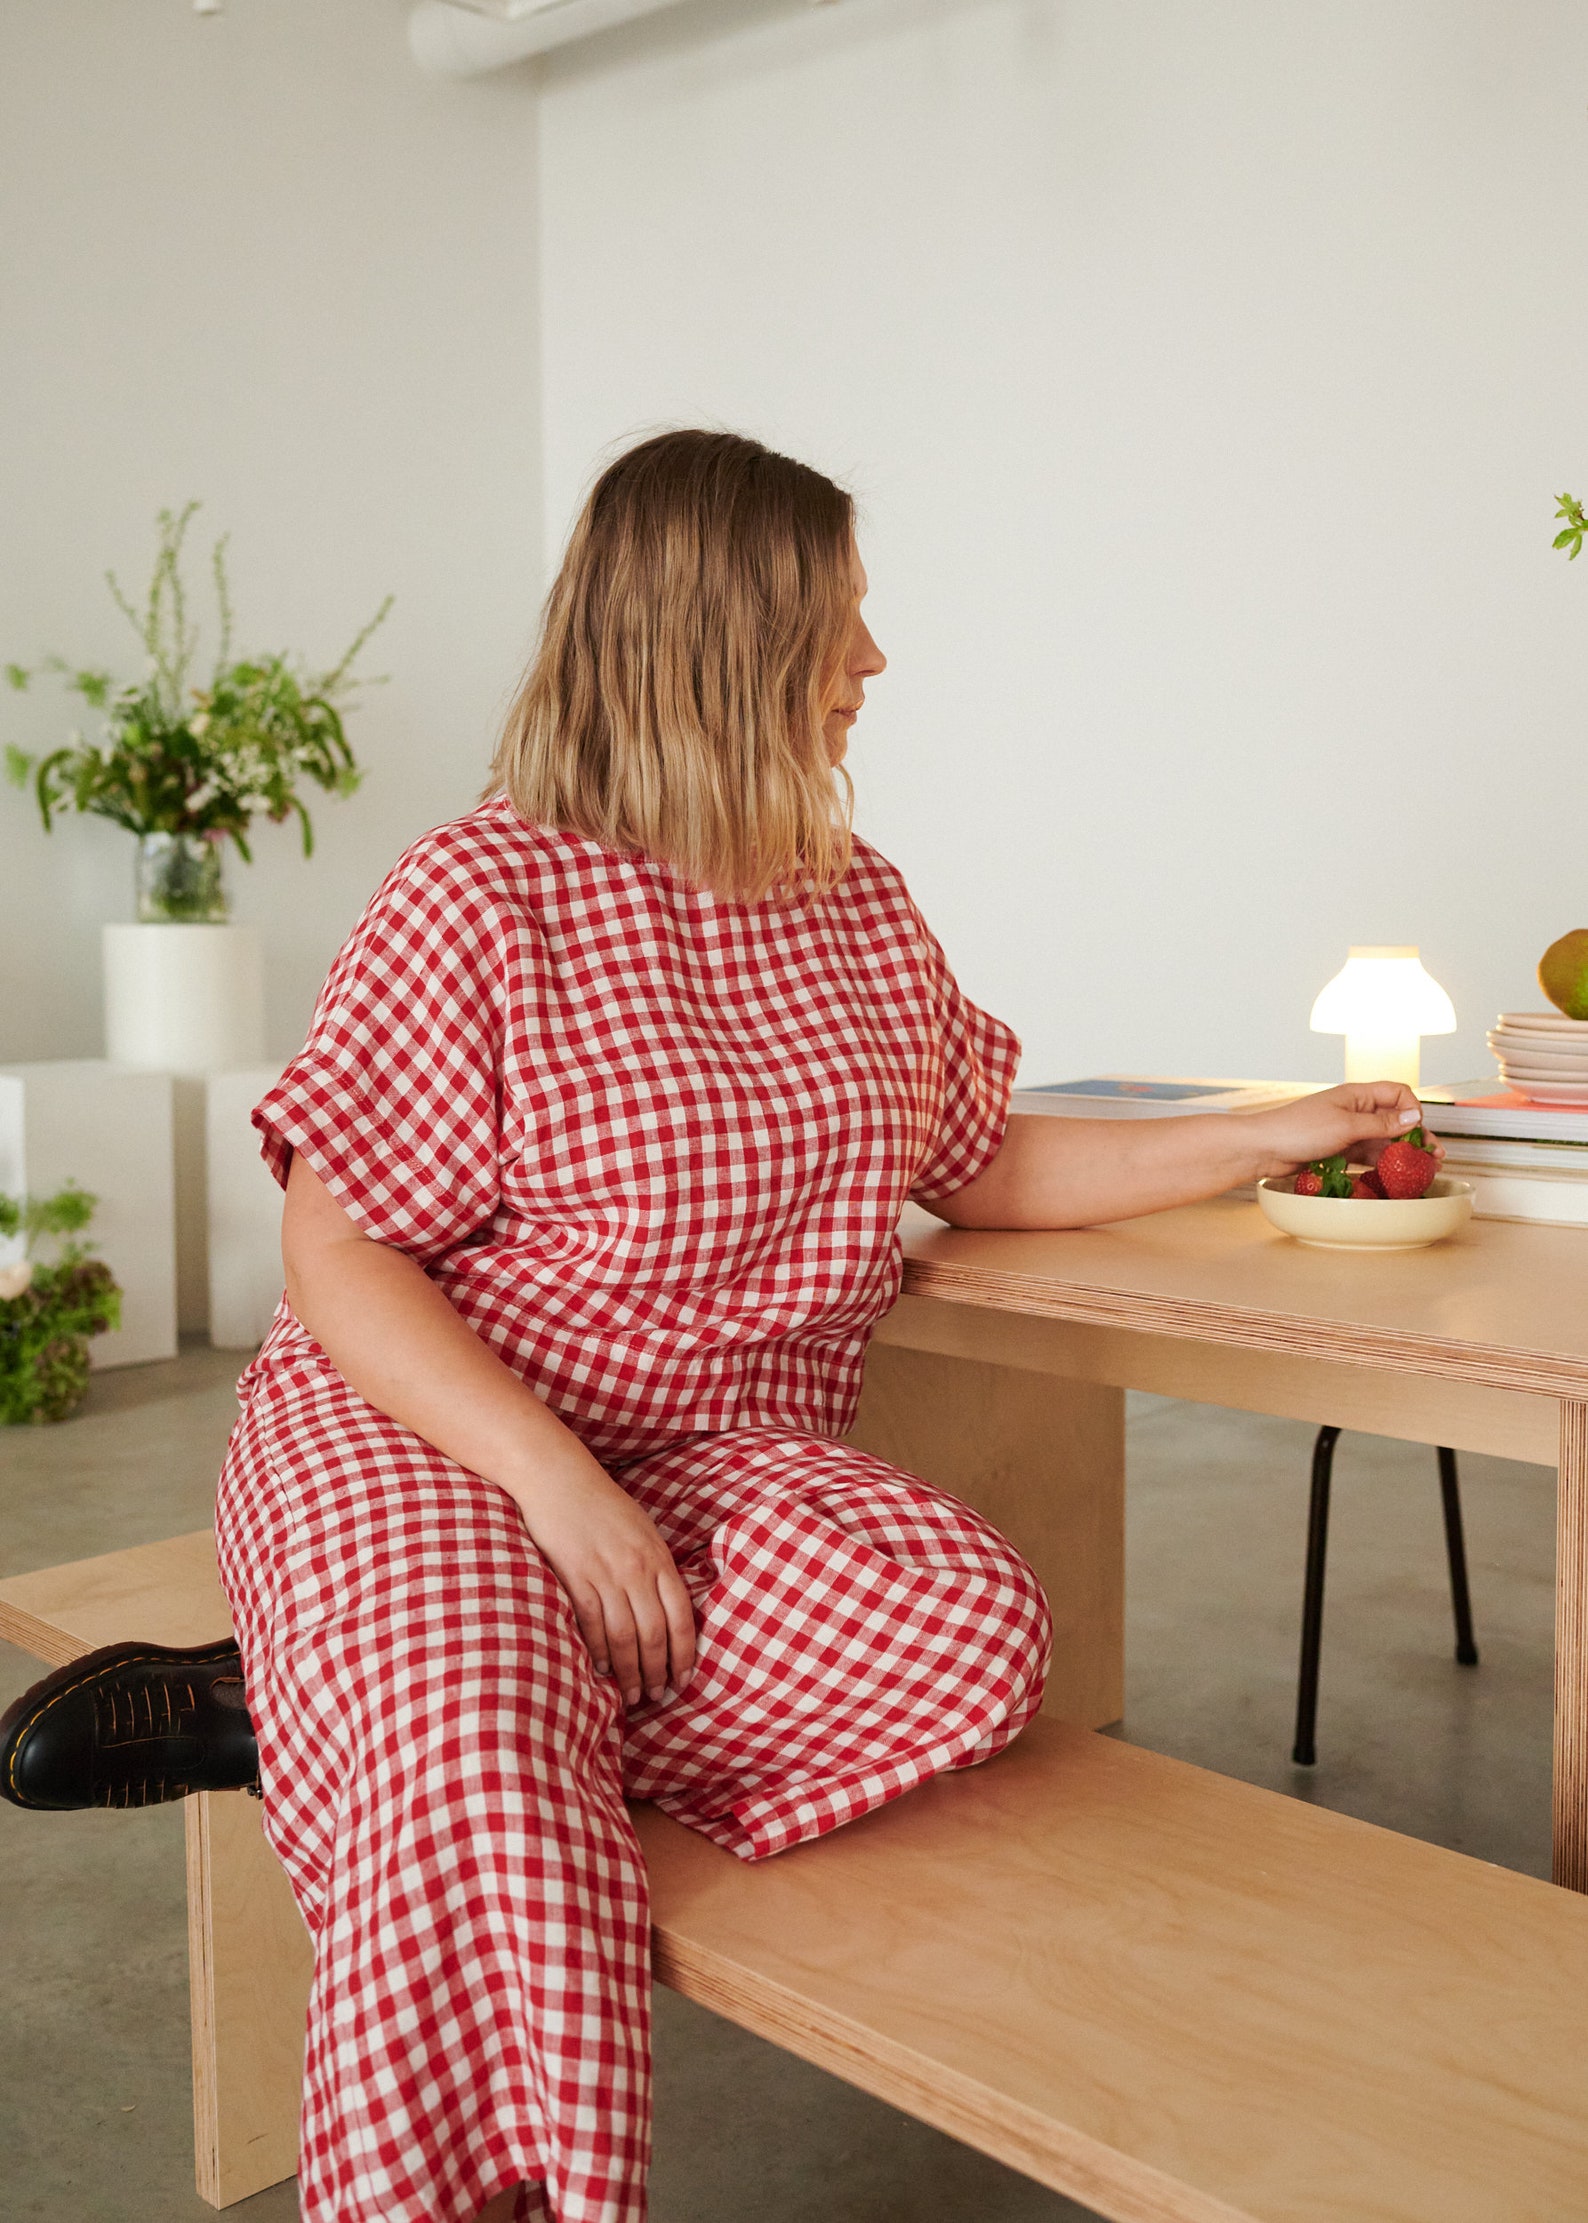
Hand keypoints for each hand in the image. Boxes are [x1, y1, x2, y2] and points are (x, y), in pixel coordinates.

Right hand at [508, 1454, 695, 1708]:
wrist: (558, 1477)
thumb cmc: (601, 1504)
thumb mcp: (642, 1530)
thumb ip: (656, 1566)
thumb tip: (668, 1606)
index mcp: (658, 1557)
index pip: (682, 1616)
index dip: (686, 1654)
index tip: (685, 1679)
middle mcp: (637, 1568)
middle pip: (655, 1633)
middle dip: (658, 1671)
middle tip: (657, 1696)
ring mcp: (606, 1573)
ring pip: (625, 1636)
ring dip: (630, 1671)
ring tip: (631, 1695)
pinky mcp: (575, 1576)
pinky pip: (591, 1624)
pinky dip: (599, 1652)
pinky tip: (602, 1669)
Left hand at [1242, 1083, 1443, 1179]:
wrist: (1264, 1149)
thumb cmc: (1298, 1129)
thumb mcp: (1345, 1126)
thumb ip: (1381, 1124)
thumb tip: (1414, 1117)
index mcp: (1357, 1094)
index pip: (1397, 1092)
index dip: (1412, 1109)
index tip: (1417, 1128)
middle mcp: (1355, 1110)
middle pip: (1395, 1119)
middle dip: (1416, 1136)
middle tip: (1435, 1156)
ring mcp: (1348, 1131)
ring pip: (1384, 1140)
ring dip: (1404, 1153)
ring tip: (1424, 1170)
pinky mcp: (1341, 1150)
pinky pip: (1369, 1155)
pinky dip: (1384, 1163)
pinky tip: (1397, 1174)